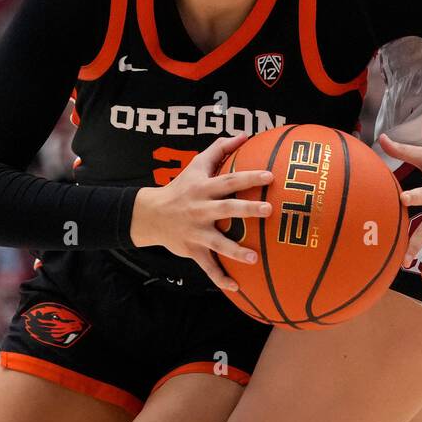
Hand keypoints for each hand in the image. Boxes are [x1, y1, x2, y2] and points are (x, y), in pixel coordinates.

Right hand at [130, 134, 273, 292]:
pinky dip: (220, 278)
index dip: (249, 176)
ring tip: (254, 258)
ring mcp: (196, 232)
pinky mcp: (193, 250)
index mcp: (204, 188)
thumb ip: (220, 148)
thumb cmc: (180, 186)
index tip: (270, 175)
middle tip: (268, 209)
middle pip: (227, 208)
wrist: (151, 215)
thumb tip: (244, 135)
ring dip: (236, 251)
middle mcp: (201, 210)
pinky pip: (208, 267)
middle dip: (247, 209)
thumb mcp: (196, 165)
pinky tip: (237, 287)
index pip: (229, 180)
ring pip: (218, 243)